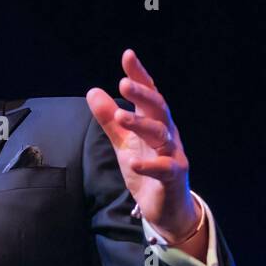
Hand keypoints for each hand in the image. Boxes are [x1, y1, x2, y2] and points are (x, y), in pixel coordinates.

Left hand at [86, 48, 198, 241]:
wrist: (166, 208)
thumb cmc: (147, 170)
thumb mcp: (124, 143)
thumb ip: (109, 120)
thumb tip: (92, 92)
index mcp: (155, 123)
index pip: (148, 94)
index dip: (139, 75)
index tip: (128, 56)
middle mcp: (167, 134)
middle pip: (158, 109)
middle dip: (142, 95)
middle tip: (123, 83)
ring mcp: (173, 154)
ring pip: (160, 134)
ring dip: (141, 124)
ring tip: (121, 116)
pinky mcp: (174, 177)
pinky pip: (163, 168)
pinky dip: (149, 165)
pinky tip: (133, 163)